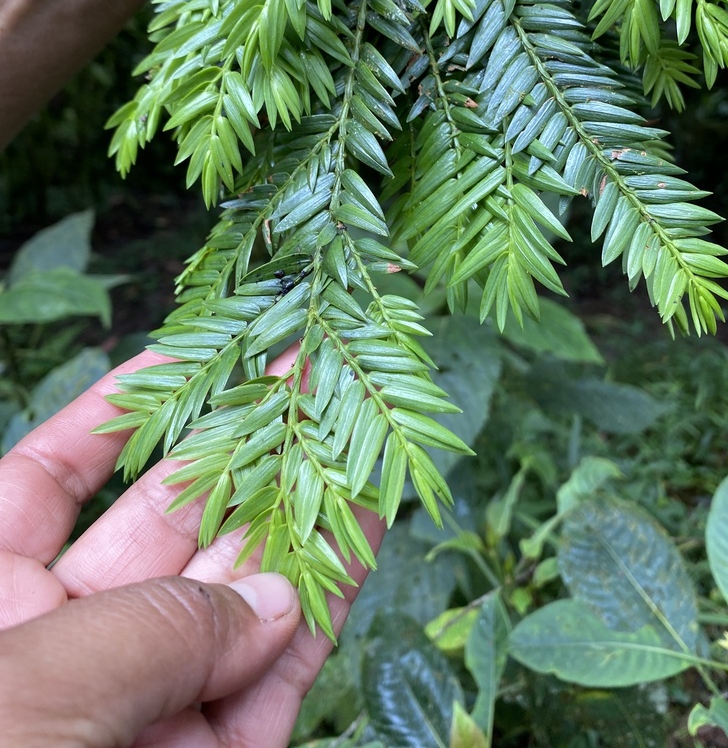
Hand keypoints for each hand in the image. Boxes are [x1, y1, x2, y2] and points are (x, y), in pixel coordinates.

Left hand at [0, 346, 384, 747]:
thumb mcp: (31, 688)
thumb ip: (149, 629)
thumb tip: (272, 604)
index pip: (51, 483)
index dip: (112, 414)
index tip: (177, 354)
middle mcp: (75, 646)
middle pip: (169, 523)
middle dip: (239, 442)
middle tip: (300, 373)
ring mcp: (155, 702)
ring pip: (243, 588)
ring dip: (301, 503)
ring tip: (350, 423)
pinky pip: (288, 665)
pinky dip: (332, 594)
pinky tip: (366, 516)